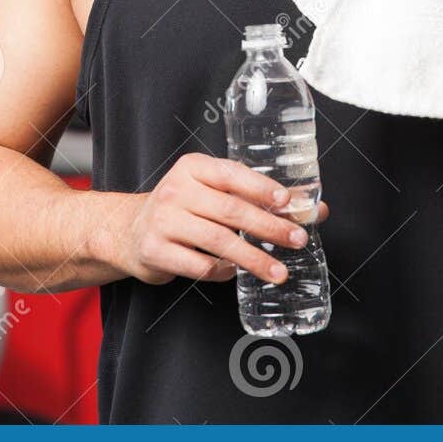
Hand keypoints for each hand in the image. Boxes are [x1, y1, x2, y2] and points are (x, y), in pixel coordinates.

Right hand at [109, 152, 329, 285]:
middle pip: (231, 210)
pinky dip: (222, 272)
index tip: (287, 202)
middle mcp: (176, 189)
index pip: (232, 174)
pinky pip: (200, 266)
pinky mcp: (155, 250)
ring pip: (219, 241)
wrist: (128, 231)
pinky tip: (234, 273)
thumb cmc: (182, 209)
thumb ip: (255, 198)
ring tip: (278, 271)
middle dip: (269, 227)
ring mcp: (163, 220)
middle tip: (296, 240)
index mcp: (193, 168)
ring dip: (253, 258)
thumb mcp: (210, 192)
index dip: (262, 188)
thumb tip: (314, 209)